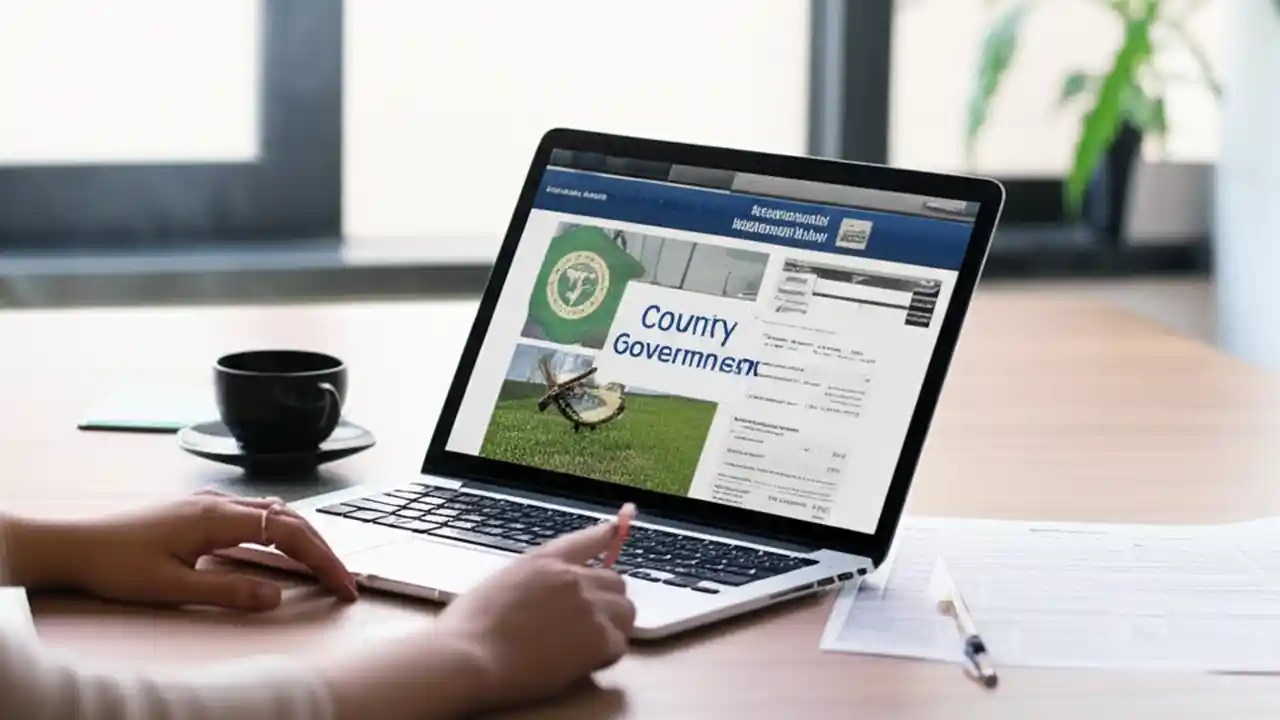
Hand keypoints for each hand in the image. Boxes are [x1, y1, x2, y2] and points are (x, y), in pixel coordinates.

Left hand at [12, 491, 356, 610]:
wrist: (72, 544)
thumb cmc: (115, 565)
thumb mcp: (172, 588)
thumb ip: (227, 590)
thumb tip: (277, 595)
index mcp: (217, 518)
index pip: (289, 532)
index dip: (322, 558)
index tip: (343, 585)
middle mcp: (218, 503)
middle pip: (291, 517)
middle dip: (324, 548)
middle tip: (343, 581)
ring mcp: (209, 503)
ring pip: (275, 511)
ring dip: (305, 536)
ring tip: (322, 565)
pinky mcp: (199, 510)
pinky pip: (256, 512)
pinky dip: (282, 528)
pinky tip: (281, 544)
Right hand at [433, 520, 635, 711]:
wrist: (470, 657)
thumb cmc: (467, 628)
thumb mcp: (497, 584)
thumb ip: (530, 582)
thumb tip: (543, 596)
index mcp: (543, 562)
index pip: (585, 541)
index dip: (603, 536)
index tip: (614, 529)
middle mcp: (572, 578)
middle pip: (615, 582)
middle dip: (606, 600)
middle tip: (587, 623)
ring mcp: (589, 606)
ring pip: (625, 611)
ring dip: (613, 626)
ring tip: (588, 646)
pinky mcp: (598, 639)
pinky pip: (620, 644)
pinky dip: (607, 655)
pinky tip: (584, 663)